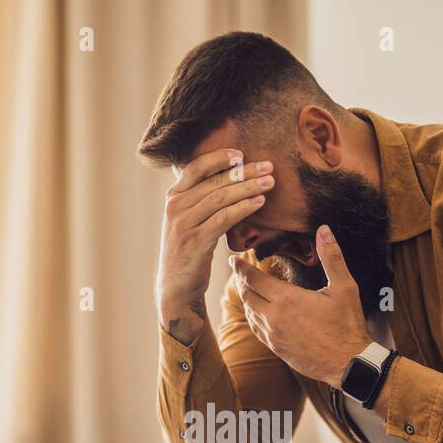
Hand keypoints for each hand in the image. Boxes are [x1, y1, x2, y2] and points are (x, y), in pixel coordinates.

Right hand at [155, 149, 274, 342]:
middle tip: (268, 166)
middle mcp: (175, 207)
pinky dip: (242, 208)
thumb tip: (232, 181)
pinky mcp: (195, 241)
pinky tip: (259, 203)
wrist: (176, 288)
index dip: (218, 158)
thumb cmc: (189, 253)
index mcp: (173, 197)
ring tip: (269, 182)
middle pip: (214, 181)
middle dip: (244, 172)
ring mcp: (183, 224)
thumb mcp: (190, 222)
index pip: (195, 167)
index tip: (241, 153)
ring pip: (220, 198)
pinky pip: (223, 219)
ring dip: (248, 188)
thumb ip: (202, 201)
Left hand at [230, 225, 372, 385]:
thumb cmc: (347, 325)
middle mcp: (273, 317)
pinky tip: (258, 312)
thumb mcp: (344, 287)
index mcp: (286, 299)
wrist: (348, 364)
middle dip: (242, 281)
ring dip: (247, 299)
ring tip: (249, 288)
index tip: (234, 258)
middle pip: (246, 295)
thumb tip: (324, 230)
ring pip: (249, 313)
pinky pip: (256, 329)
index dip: (241, 267)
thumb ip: (332, 257)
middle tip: (242, 271)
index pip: (253, 278)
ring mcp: (273, 335)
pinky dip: (253, 316)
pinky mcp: (276, 349)